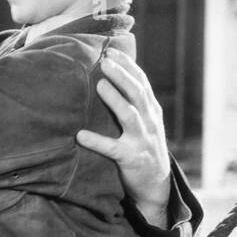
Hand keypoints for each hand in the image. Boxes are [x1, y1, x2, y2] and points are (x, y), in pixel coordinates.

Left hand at [77, 49, 170, 225]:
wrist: (156, 185)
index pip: (141, 83)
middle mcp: (149, 122)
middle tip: (106, 60)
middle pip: (137, 93)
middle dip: (122, 75)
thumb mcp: (144, 124)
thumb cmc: (142, 149)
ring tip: (99, 84)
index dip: (129, 66)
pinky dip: (96, 141)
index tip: (113, 51)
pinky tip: (80, 136)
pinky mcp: (131, 159)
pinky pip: (112, 149)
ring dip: (115, 99)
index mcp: (151, 111)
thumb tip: (112, 79)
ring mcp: (142, 141)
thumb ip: (133, 104)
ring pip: (129, 115)